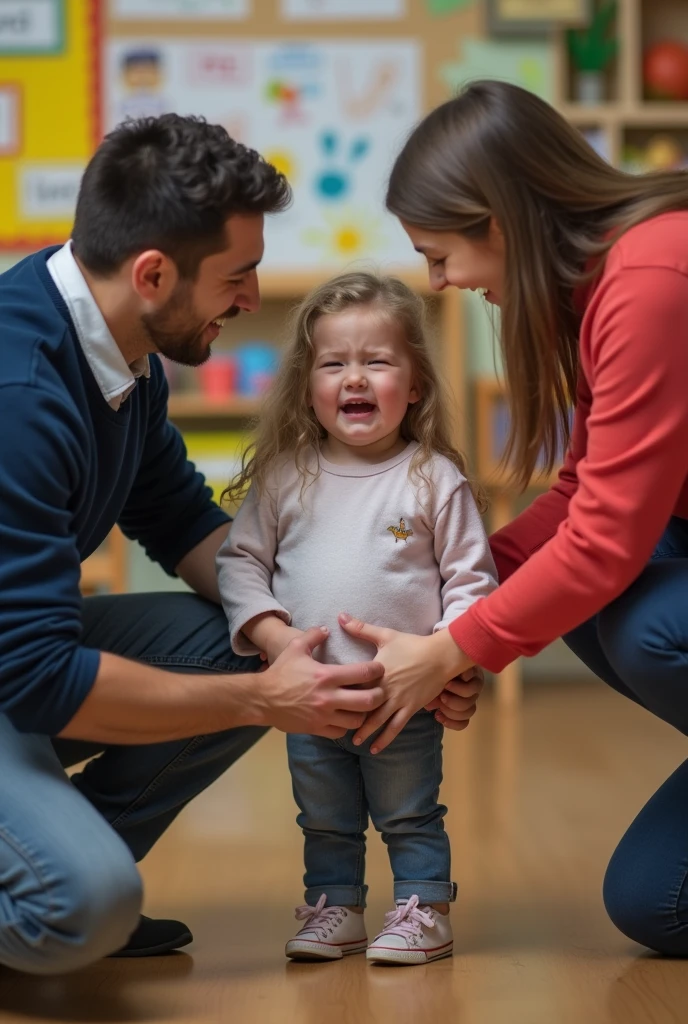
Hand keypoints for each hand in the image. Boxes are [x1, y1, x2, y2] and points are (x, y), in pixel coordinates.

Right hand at [254, 626, 384, 738]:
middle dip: (378, 696)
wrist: (262, 699)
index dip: (376, 670)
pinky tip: (344, 718)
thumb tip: (326, 629)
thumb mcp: (295, 648)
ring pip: (357, 720)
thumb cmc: (280, 672)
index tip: (379, 669)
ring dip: (363, 714)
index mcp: (326, 675)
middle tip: (379, 691)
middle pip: (368, 701)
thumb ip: (312, 636)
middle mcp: (328, 697)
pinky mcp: (317, 729)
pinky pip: (340, 732)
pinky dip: (346, 726)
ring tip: (363, 707)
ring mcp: (323, 715)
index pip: (363, 673)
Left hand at [338, 614, 472, 753]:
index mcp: (376, 672)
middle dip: (349, 717)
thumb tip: (341, 616)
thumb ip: (361, 628)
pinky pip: (396, 727)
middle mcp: (385, 689)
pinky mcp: (410, 708)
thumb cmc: (412, 644)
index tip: (325, 700)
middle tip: (333, 726)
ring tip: (354, 742)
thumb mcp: (385, 635)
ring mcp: (398, 700)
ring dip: (366, 732)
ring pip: (378, 720)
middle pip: (363, 706)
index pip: (353, 685)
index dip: (339, 693)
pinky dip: (385, 738)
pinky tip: (376, 749)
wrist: (439, 655)